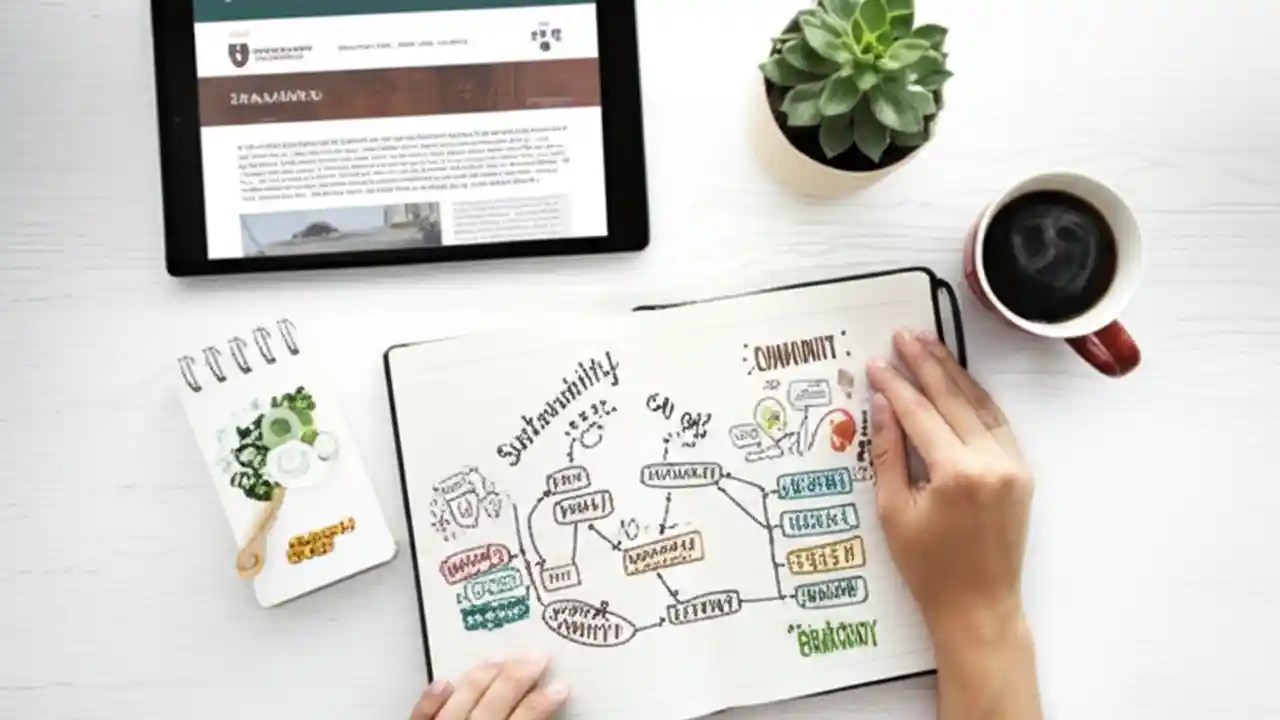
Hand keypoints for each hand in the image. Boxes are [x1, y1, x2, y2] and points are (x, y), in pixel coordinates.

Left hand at [409, 656, 567, 719]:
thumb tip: (548, 715)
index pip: (526, 719)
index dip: (545, 701)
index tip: (560, 686)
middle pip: (496, 701)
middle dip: (519, 675)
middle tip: (538, 654)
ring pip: (461, 698)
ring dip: (482, 676)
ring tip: (499, 656)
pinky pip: (421, 715)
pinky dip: (431, 697)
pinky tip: (444, 679)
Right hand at [868, 330, 1040, 719]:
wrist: (978, 606)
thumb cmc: (928, 568)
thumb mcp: (893, 511)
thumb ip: (887, 453)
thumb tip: (882, 404)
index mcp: (957, 473)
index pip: (920, 414)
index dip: (895, 386)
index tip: (876, 362)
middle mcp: (992, 462)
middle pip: (953, 399)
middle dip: (926, 364)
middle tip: (903, 335)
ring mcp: (1012, 465)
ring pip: (979, 405)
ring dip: (952, 373)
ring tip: (928, 345)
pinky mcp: (1021, 472)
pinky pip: (996, 423)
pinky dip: (974, 399)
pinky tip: (957, 381)